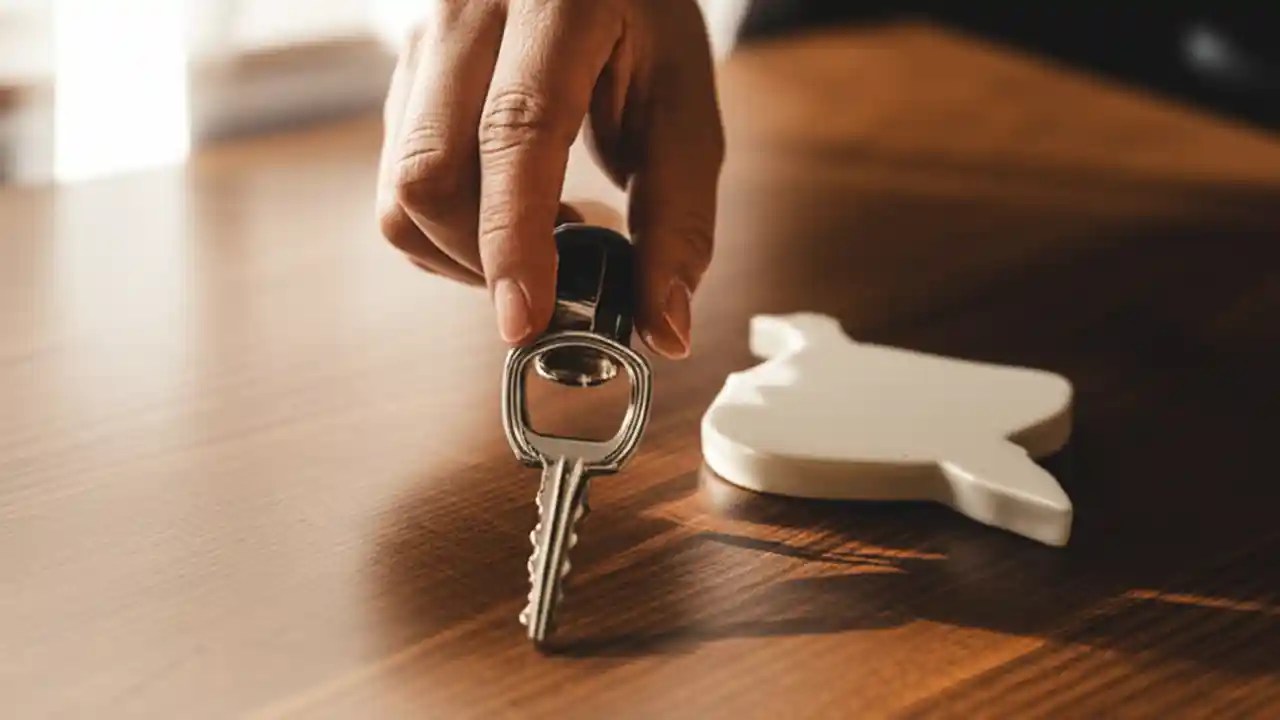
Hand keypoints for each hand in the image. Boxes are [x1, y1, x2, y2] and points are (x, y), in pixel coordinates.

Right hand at [377, 0, 724, 357]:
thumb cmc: (642, 23)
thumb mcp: (682, 106)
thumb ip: (678, 218)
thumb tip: (664, 329)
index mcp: (554, 5)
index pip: (515, 133)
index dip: (514, 238)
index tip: (527, 321)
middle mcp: (468, 14)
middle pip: (430, 173)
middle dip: (485, 260)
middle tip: (554, 283)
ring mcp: (423, 44)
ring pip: (401, 189)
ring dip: (463, 252)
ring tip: (535, 242)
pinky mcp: (405, 77)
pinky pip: (399, 181)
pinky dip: (449, 229)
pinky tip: (505, 213)